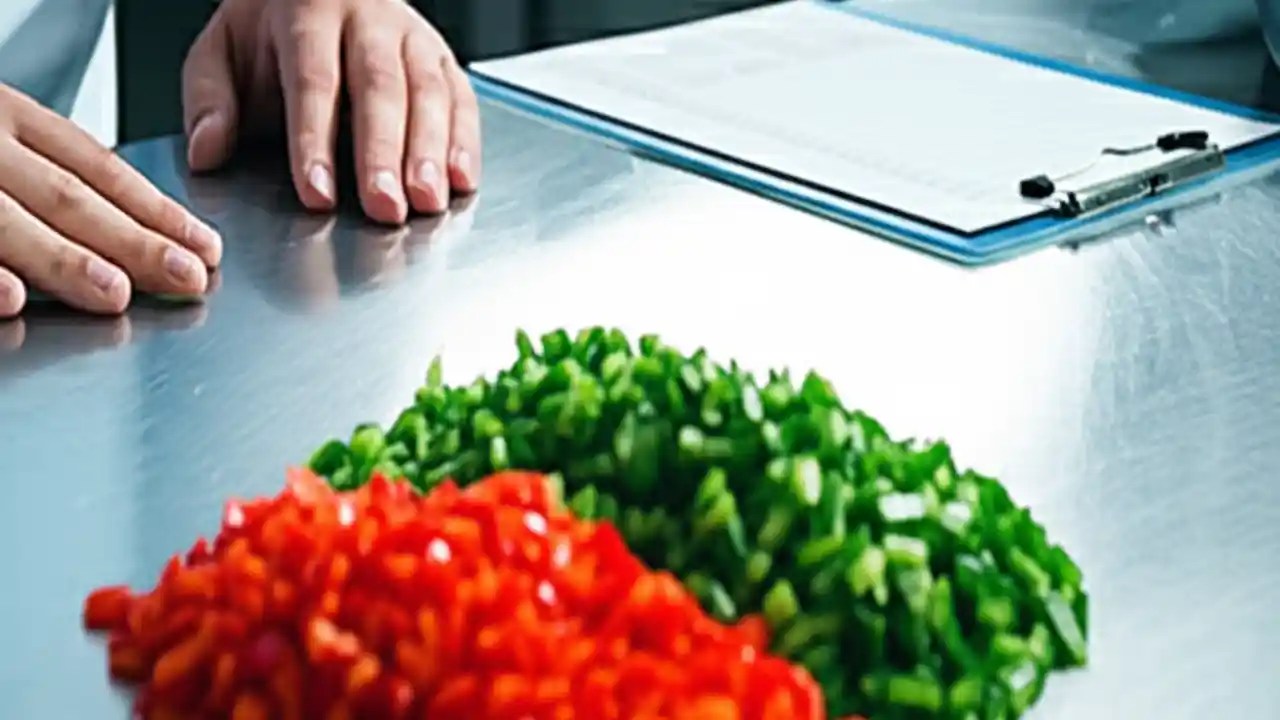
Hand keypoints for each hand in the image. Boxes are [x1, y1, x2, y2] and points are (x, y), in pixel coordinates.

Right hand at [0, 85, 220, 317]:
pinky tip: (13, 299)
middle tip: (186, 276)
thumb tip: (137, 228)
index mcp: (10, 119)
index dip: (157, 211)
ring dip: (66, 260)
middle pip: (67, 197)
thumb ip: (46, 172)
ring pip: (7, 221)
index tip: (206, 247)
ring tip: (117, 292)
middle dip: (133, 241)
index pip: (98, 167)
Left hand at [182, 0, 481, 224]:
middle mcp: (368, 18)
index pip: (313, 79)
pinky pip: (461, 97)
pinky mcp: (442, 58)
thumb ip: (208, 98)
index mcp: (307, 11)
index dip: (315, 141)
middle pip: (380, 87)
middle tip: (385, 208)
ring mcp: (412, 36)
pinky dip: (465, 141)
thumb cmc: (272, 32)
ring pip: (428, 92)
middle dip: (383, 153)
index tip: (316, 193)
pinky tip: (462, 180)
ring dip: (431, 152)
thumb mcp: (222, 49)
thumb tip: (207, 151)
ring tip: (427, 201)